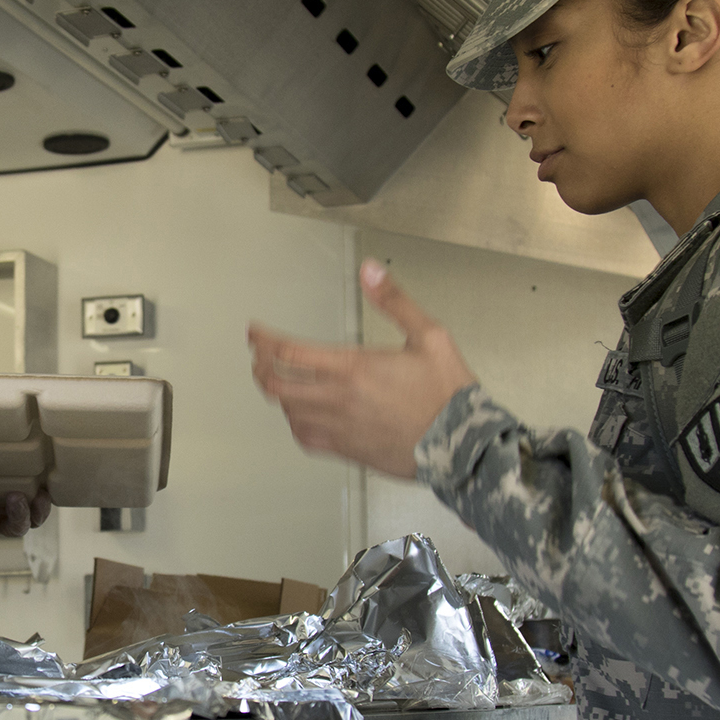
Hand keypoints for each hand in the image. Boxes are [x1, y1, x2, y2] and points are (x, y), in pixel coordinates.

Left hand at [249, 260, 477, 479]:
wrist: (464, 445)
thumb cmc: (449, 394)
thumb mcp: (429, 335)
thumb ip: (394, 300)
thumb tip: (371, 270)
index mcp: (354, 367)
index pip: (288, 352)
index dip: (264, 340)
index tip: (256, 332)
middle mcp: (339, 399)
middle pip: (276, 384)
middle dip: (261, 367)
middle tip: (260, 356)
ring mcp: (341, 428)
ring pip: (288, 412)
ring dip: (279, 394)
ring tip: (278, 380)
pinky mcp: (348, 450)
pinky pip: (306, 439)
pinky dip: (295, 424)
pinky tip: (300, 416)